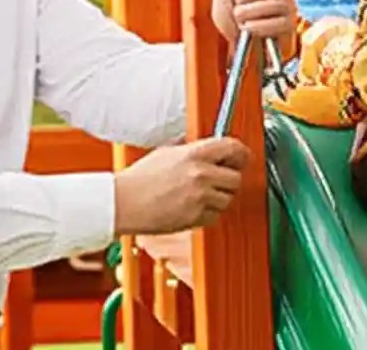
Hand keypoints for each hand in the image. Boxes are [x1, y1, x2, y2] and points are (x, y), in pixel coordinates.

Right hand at [113, 137, 251, 234]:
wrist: (124, 202)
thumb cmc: (139, 179)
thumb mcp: (167, 153)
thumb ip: (192, 152)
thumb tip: (211, 152)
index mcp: (194, 154)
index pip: (233, 148)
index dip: (241, 154)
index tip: (242, 157)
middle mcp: (201, 175)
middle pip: (236, 178)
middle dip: (230, 179)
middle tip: (219, 179)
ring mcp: (200, 197)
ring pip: (228, 199)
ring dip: (219, 198)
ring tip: (199, 195)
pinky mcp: (196, 217)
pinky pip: (215, 215)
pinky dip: (208, 213)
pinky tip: (192, 206)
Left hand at [211, 0, 297, 48]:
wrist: (240, 45)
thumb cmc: (232, 17)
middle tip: (235, 7)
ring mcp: (289, 7)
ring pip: (276, 3)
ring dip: (251, 11)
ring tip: (239, 18)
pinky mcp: (289, 26)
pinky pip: (279, 23)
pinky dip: (259, 26)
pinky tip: (247, 28)